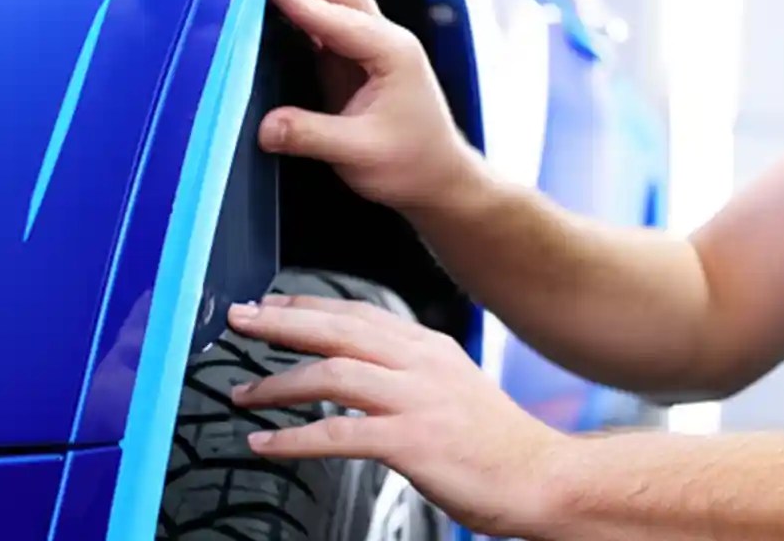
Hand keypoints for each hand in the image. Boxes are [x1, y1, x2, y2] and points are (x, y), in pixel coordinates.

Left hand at [226, 294, 569, 537]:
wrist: (543, 478)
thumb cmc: (496, 442)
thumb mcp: (452, 383)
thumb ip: (408, 367)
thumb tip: (359, 361)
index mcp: (427, 346)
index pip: (355, 313)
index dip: (306, 306)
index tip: (270, 305)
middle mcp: (419, 363)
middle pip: (335, 329)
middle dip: (279, 323)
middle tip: (239, 320)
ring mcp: (415, 400)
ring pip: (330, 374)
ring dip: (276, 384)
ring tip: (242, 393)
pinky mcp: (411, 441)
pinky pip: (337, 434)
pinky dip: (292, 438)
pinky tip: (266, 443)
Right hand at [260, 0, 482, 211]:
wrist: (438, 179)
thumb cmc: (411, 163)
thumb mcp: (359, 153)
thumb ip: (311, 136)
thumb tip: (266, 127)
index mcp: (392, 53)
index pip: (338, 19)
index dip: (301, 1)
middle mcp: (387, 43)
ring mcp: (375, 51)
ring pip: (342, 4)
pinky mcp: (361, 65)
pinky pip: (332, 27)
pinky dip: (309, 10)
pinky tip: (286, 5)